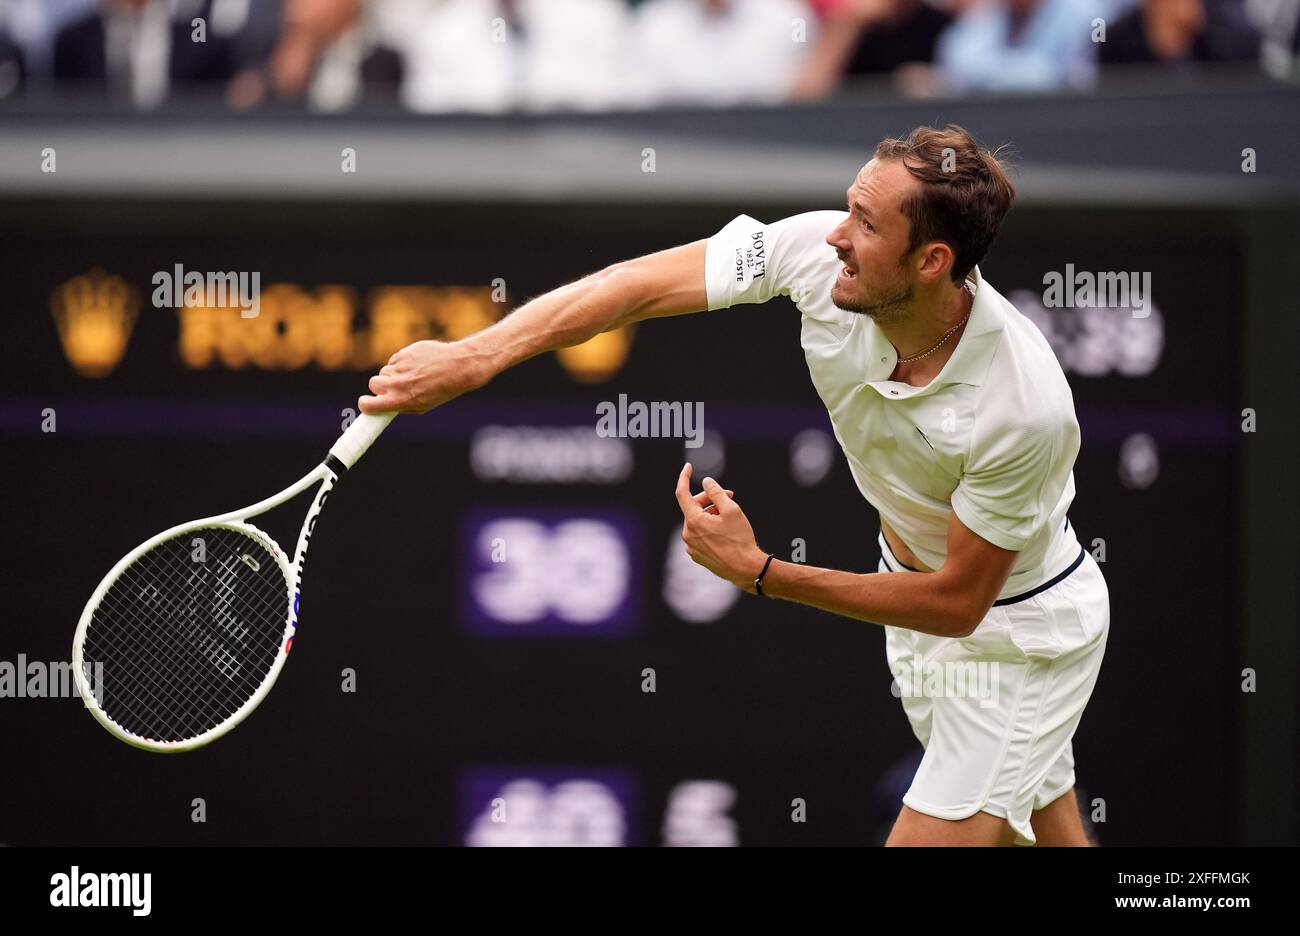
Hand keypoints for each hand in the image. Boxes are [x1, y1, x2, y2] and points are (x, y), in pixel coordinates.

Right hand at [359, 340, 487, 414]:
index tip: (366, 403)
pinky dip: (402, 363)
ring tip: (412, 375)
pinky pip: (395, 360)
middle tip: (393, 387)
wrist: (458, 367)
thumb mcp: (423, 406)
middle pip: (373, 383)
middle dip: (380, 386)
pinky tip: (418, 365)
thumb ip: (402, 406)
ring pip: (385, 371)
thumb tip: (384, 407)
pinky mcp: (404, 353)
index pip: (368, 404)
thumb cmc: (442, 390)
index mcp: (400, 400)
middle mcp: (397, 383)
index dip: (365, 404)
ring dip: (393, 374)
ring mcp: (399, 367)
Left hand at [674, 463, 766, 591]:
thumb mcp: (731, 510)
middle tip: (729, 495)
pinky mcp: (697, 555)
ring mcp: (691, 547)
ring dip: (711, 514)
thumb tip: (706, 482)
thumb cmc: (740, 539)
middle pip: (693, 507)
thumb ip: (717, 492)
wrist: (746, 569)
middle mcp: (687, 534)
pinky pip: (700, 535)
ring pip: (698, 521)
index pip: (682, 493)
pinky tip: (725, 531)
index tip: (689, 467)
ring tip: (730, 516)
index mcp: (693, 521)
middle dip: (710, 499)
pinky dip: (709, 528)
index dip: (685, 477)